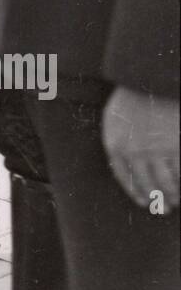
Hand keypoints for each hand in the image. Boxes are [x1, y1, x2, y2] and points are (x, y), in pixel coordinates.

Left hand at [102, 86, 179, 211]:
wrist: (150, 80)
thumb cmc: (133, 97)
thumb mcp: (114, 118)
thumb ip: (118, 141)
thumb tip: (125, 166)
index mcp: (115, 144)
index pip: (125, 177)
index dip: (135, 192)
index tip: (143, 201)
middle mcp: (134, 151)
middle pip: (146, 183)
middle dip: (155, 199)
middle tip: (162, 209)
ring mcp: (156, 150)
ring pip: (165, 182)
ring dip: (171, 196)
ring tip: (174, 202)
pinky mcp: (176, 147)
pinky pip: (179, 173)